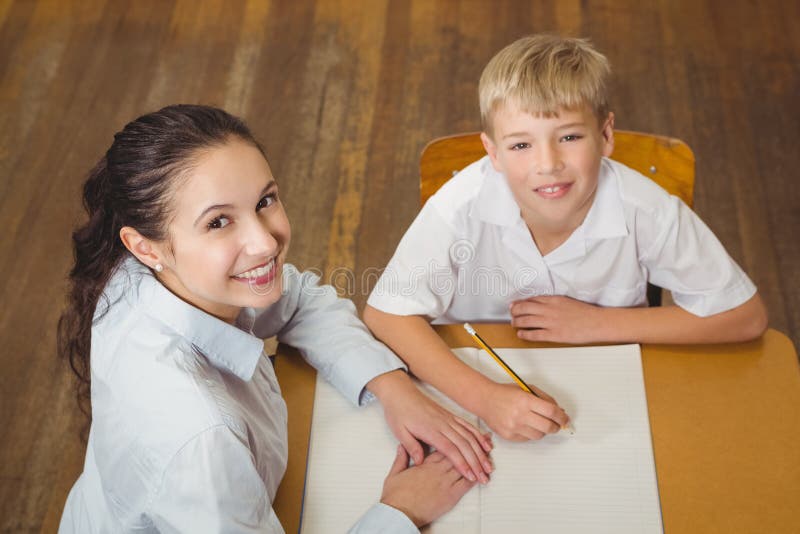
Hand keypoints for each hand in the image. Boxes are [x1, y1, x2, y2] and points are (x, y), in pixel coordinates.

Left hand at [367, 370, 493, 483]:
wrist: (400, 393)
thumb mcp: (399, 432)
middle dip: (476, 462)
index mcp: (431, 430)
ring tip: (488, 465)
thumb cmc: (398, 413)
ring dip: (481, 452)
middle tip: (485, 477)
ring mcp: (448, 419)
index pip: (450, 450)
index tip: (470, 476)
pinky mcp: (450, 415)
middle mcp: (443, 424)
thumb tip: (420, 462)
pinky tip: (486, 444)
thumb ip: (411, 447)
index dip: (462, 463)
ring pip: (469, 436)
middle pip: (464, 445)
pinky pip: (468, 426)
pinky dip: (479, 436)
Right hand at [380, 446, 475, 527]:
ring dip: (475, 461)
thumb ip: (401, 458)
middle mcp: (437, 470)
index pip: (443, 448)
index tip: (461, 437)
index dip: (453, 442)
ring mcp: (445, 482)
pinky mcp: (450, 495)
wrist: (399, 512)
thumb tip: (402, 446)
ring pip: (464, 467)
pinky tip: (481, 472)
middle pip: (457, 455)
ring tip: (485, 455)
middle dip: (469, 448)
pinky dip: (474, 477)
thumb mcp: (395, 473)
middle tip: (481, 442)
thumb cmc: (396, 495)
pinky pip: (466, 483)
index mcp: (425, 464)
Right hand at [476, 382, 569, 440]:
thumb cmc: (505, 393)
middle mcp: (520, 414)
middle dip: (556, 426)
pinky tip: (526, 425)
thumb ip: (545, 399)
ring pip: (539, 436)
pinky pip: (527, 439)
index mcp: (525, 400)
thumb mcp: (526, 389)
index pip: (551, 412)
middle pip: (548, 427)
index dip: (562, 417)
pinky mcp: (509, 436)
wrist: (484, 400)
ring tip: (539, 424)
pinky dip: (530, 433)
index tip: (565, 419)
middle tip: (557, 424)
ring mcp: (514, 427)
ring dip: (543, 431)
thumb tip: (560, 411)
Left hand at [510, 295, 606, 342]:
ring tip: (514, 324)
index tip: (515, 304)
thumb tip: (541, 305)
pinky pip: (534, 334)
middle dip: (514, 311)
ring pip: (526, 321)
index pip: (531, 299)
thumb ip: (554, 302)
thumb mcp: (567, 301)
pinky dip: (525, 334)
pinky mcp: (554, 334)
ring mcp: (551, 322)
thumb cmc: (585, 313)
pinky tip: (521, 334)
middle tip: (511, 313)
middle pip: (524, 308)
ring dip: (517, 322)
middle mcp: (549, 309)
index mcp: (554, 300)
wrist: (597, 323)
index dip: (520, 302)